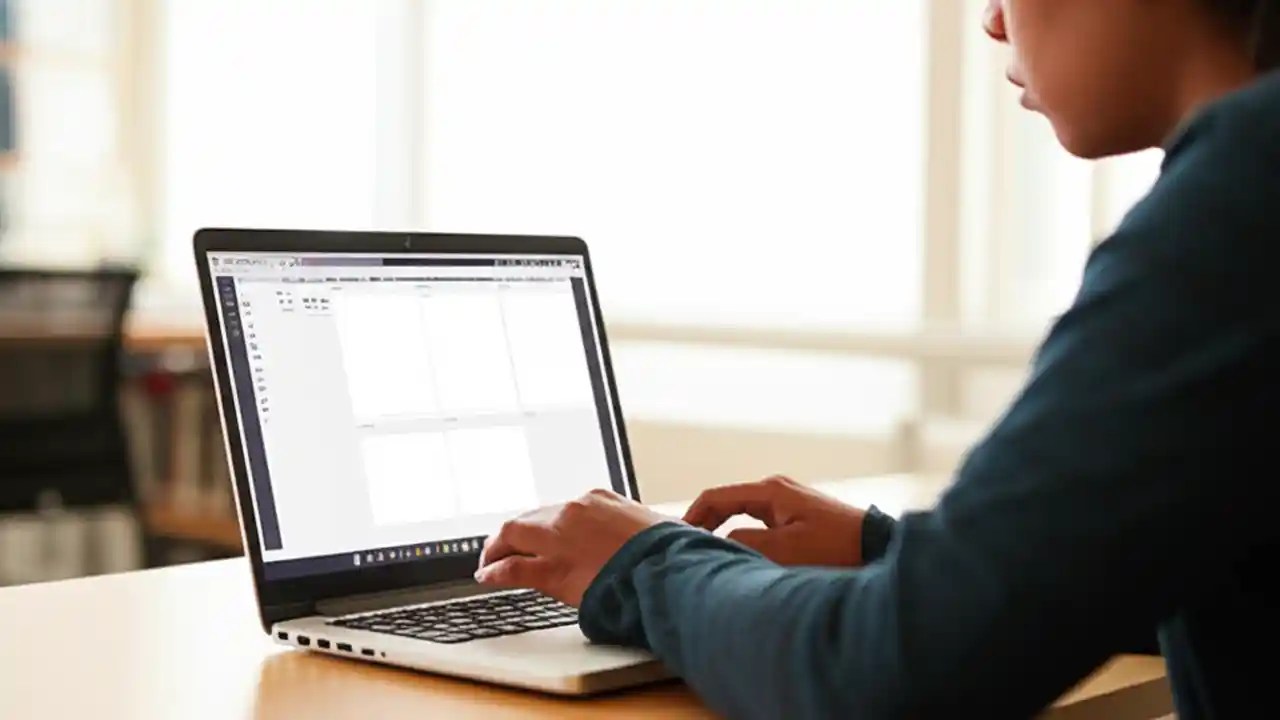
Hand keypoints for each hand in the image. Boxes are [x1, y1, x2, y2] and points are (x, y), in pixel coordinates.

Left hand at [474, 489, 668, 606]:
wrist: (669, 570)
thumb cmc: (672, 554)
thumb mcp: (660, 530)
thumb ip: (642, 532)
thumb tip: (656, 541)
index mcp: (601, 499)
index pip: (562, 508)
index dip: (547, 523)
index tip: (543, 532)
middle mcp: (575, 510)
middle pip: (533, 517)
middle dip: (517, 532)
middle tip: (506, 545)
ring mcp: (560, 537)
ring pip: (514, 534)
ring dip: (497, 547)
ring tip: (489, 559)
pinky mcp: (553, 568)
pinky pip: (513, 567)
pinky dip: (494, 570)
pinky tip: (486, 576)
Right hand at [683, 475, 867, 566]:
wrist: (877, 547)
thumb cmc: (835, 548)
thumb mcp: (785, 550)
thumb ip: (745, 543)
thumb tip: (720, 541)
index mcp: (770, 491)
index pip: (716, 497)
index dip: (692, 517)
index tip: (677, 538)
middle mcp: (776, 489)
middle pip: (726, 503)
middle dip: (705, 524)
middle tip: (689, 548)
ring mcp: (788, 501)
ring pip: (742, 514)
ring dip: (724, 531)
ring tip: (709, 553)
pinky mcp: (798, 515)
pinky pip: (758, 522)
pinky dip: (742, 534)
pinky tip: (739, 554)